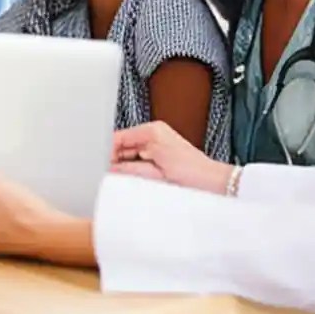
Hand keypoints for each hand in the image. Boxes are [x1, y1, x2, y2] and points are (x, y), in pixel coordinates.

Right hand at [110, 121, 233, 194]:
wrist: (215, 183)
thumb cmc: (193, 174)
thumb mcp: (155, 174)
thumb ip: (129, 171)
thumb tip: (110, 170)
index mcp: (151, 130)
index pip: (118, 137)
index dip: (107, 152)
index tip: (99, 166)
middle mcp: (154, 132)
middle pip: (123, 146)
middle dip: (116, 161)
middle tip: (110, 177)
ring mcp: (158, 141)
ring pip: (130, 154)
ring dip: (126, 167)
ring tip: (126, 179)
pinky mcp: (161, 152)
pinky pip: (140, 160)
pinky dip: (136, 169)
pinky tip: (137, 179)